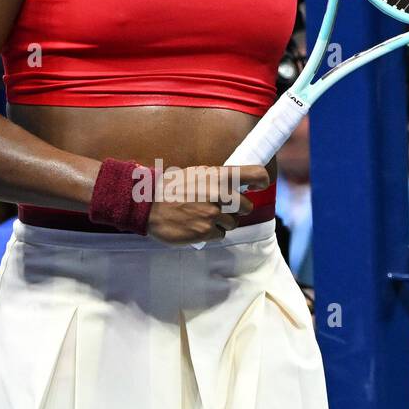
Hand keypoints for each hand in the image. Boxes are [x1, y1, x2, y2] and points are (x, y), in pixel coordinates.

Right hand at [146, 164, 270, 243]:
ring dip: (221, 222)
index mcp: (218, 176)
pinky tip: (195, 225)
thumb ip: (217, 178)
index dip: (261, 181)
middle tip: (221, 207)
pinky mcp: (205, 231)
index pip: (254, 175)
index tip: (260, 185)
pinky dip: (210, 232)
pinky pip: (219, 234)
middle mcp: (219, 194)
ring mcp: (212, 214)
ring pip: (232, 223)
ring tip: (202, 216)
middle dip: (237, 209)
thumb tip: (237, 184)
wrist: (147, 204)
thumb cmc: (170, 187)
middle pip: (246, 206)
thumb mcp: (196, 173)